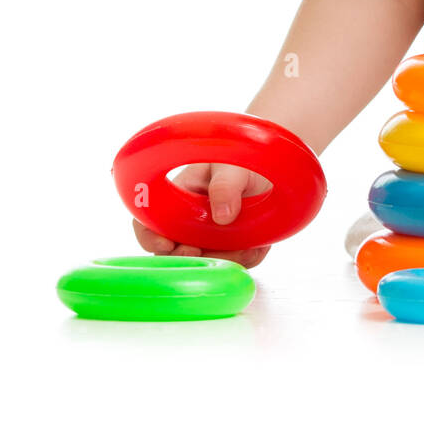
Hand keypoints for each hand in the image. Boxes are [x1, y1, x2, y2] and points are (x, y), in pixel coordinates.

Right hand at [131, 163, 272, 268]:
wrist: (274, 169)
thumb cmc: (244, 160)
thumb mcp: (233, 165)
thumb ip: (225, 184)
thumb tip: (223, 216)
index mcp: (178, 198)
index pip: (149, 222)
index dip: (150, 237)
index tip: (165, 245)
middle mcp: (189, 223)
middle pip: (174, 252)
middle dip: (184, 258)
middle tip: (199, 253)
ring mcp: (210, 239)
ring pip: (205, 263)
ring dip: (220, 260)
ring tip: (242, 248)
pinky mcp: (233, 248)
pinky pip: (234, 264)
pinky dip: (244, 259)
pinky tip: (256, 246)